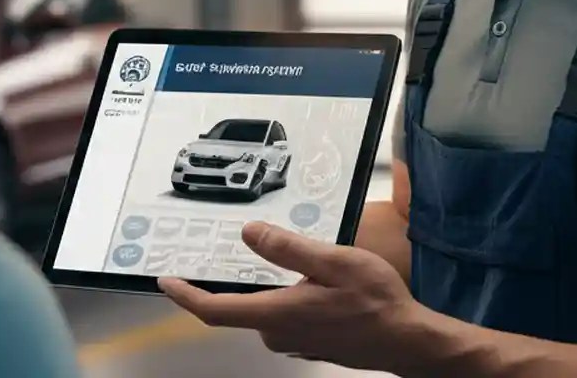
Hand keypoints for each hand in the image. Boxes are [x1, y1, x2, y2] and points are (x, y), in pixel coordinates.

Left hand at [159, 221, 440, 374]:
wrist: (409, 340)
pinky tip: (318, 286)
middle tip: (246, 248)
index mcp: (277, 313)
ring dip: (274, 288)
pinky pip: (287, 317)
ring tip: (302, 265)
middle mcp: (279, 333)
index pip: (215, 310)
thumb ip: (287, 248)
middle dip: (241, 280)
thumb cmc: (376, 302)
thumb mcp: (333, 261)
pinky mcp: (310, 343)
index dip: (186, 296)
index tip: (166, 281)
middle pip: (242, 306)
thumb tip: (249, 234)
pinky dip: (291, 299)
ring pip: (268, 310)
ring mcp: (295, 342)